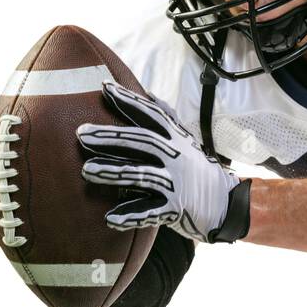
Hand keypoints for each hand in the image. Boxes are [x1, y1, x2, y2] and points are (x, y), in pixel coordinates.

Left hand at [77, 80, 241, 242]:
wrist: (224, 203)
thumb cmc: (196, 170)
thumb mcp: (185, 142)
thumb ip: (166, 121)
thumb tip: (149, 95)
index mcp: (176, 140)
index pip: (152, 115)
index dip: (130, 101)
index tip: (105, 88)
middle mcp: (176, 158)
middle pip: (143, 142)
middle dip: (112, 137)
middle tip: (81, 133)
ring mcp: (176, 183)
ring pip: (143, 175)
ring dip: (115, 172)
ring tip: (87, 170)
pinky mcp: (176, 208)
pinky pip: (150, 213)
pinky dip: (131, 216)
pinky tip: (110, 218)